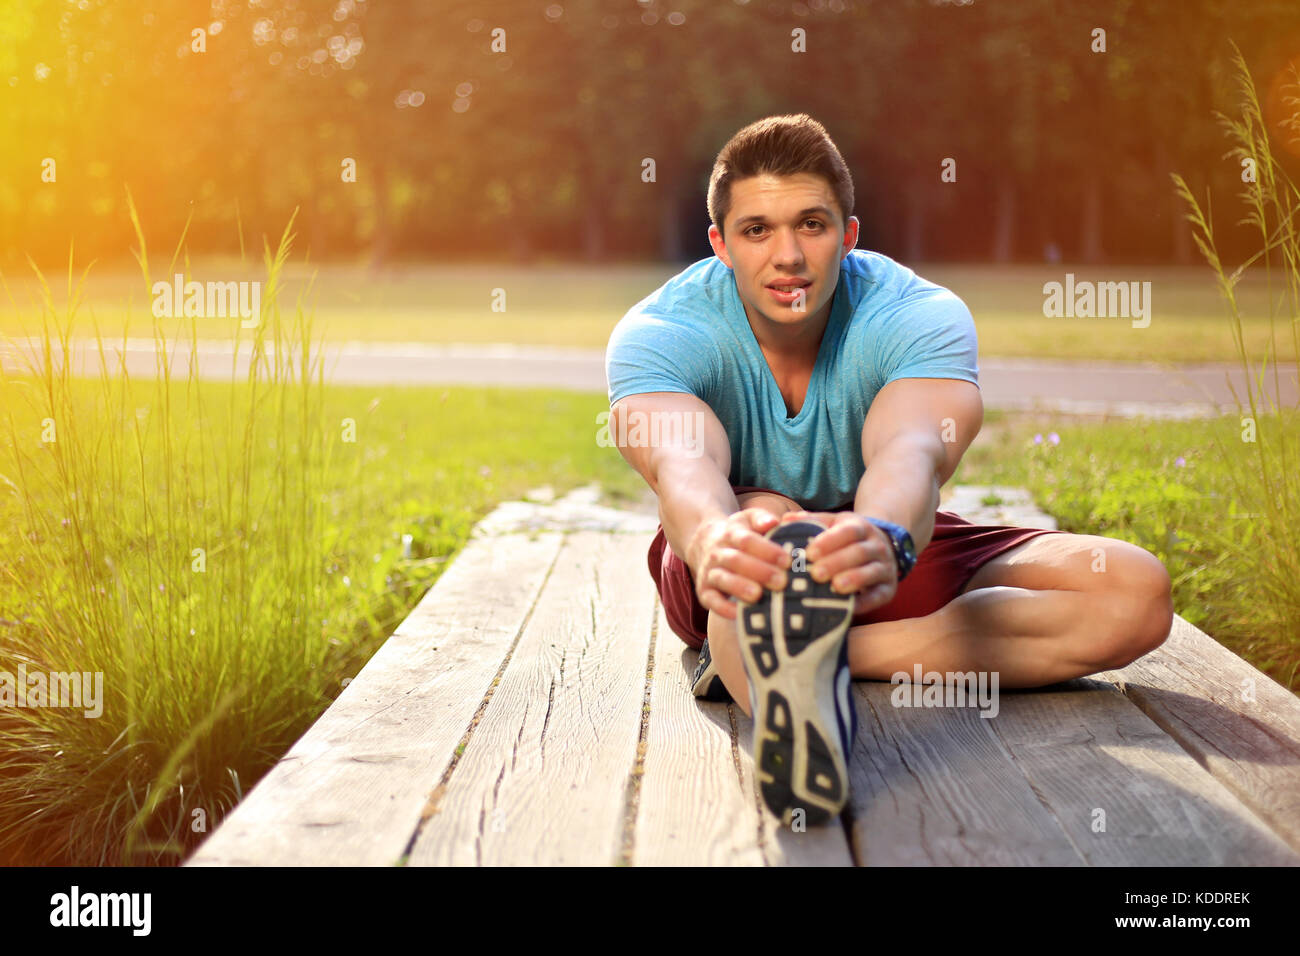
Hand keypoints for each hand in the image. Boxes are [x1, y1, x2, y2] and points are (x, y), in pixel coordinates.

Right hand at [687, 509, 792, 620]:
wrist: (704, 544)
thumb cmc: (737, 533)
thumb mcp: (747, 519)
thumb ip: (761, 518)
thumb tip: (773, 521)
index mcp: (730, 534)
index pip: (747, 540)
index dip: (766, 550)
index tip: (786, 560)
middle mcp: (717, 553)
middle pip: (735, 560)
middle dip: (759, 571)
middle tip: (781, 581)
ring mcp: (709, 573)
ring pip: (722, 579)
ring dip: (739, 587)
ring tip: (758, 596)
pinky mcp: (704, 592)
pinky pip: (711, 601)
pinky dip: (722, 608)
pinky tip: (738, 614)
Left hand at [779, 510, 897, 614]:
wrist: (882, 550)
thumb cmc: (847, 539)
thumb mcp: (833, 525)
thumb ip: (811, 522)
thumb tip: (786, 519)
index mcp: (861, 527)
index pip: (848, 531)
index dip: (830, 541)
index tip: (810, 553)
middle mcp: (877, 546)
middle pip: (859, 552)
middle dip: (837, 562)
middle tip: (816, 574)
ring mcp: (885, 567)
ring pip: (872, 572)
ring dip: (854, 579)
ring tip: (835, 587)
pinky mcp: (889, 589)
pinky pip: (878, 595)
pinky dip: (865, 602)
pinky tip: (849, 607)